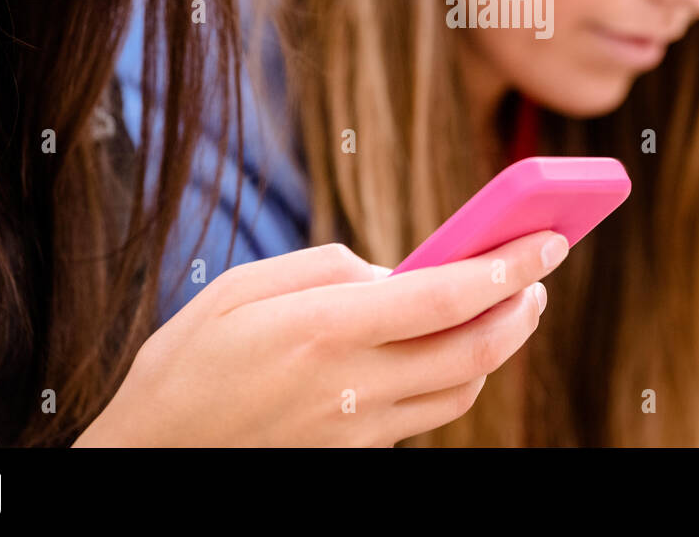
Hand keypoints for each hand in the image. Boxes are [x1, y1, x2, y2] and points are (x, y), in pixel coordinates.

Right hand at [72, 229, 568, 445]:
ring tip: (509, 305)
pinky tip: (456, 347)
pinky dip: (458, 379)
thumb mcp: (242, 289)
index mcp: (323, 330)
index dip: (507, 267)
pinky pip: (428, 417)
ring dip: (498, 346)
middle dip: (522, 308)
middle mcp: (351, 387)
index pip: (445, 296)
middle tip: (541, 273)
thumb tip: (396, 272)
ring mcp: (357, 431)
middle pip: (472, 351)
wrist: (151, 459)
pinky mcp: (355, 455)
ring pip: (461, 391)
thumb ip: (328, 270)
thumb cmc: (190, 361)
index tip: (547, 241)